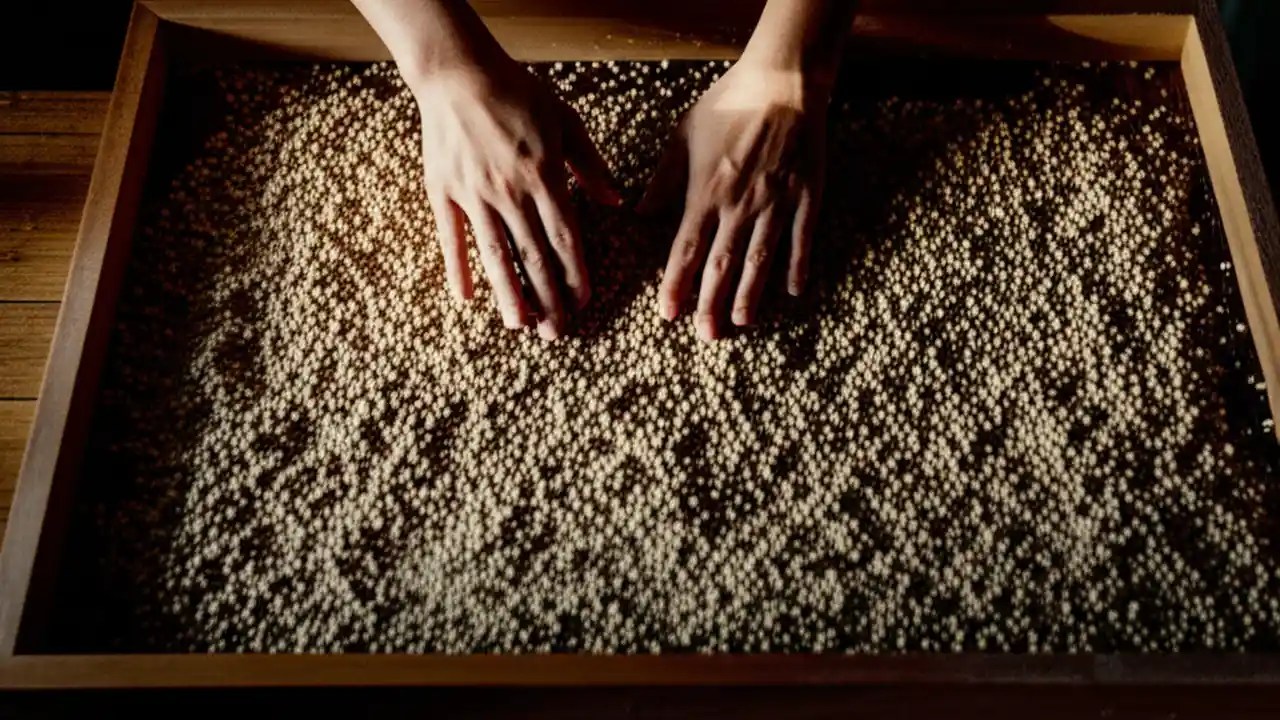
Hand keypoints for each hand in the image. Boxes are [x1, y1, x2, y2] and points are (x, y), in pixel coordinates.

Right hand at [413, 56, 619, 339]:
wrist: (459, 73)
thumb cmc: (517, 93)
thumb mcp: (565, 121)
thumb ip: (590, 166)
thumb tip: (617, 201)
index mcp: (544, 176)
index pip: (565, 237)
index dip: (576, 273)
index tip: (584, 301)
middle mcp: (511, 191)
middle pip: (534, 255)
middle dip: (548, 297)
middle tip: (556, 332)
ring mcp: (475, 194)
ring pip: (496, 254)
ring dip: (510, 294)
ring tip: (520, 325)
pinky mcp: (443, 192)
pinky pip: (452, 238)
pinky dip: (458, 269)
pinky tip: (466, 298)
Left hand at [641, 58, 827, 341]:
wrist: (784, 82)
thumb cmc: (730, 104)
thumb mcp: (684, 135)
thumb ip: (663, 179)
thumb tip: (639, 212)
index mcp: (705, 192)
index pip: (686, 249)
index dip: (676, 285)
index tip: (668, 314)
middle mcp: (739, 205)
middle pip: (721, 264)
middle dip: (711, 303)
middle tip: (706, 336)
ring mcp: (775, 203)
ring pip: (760, 259)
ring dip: (749, 294)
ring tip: (742, 322)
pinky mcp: (806, 197)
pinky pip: (802, 239)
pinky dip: (798, 266)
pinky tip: (794, 291)